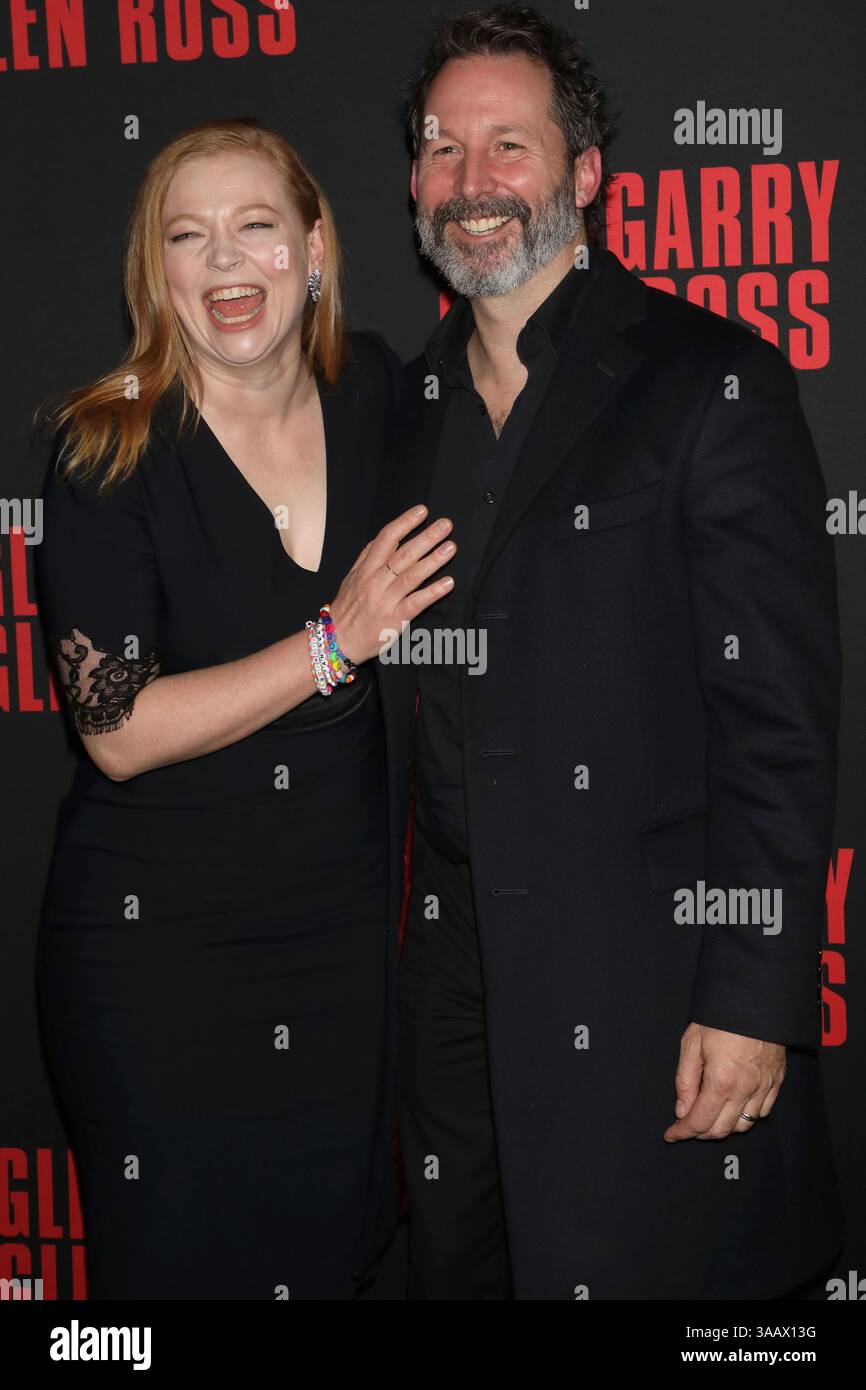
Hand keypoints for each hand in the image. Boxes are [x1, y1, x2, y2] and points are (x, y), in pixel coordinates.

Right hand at [328, 505, 455, 664]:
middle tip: (446, 524)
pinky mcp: (394, 620)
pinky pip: (416, 603)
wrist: (336, 641)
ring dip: (433, 560)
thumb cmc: (346, 609)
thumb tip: (386, 537)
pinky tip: (448, 583)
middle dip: (426, 537)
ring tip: (451, 547)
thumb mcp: (351, 578)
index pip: (386, 539)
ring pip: (411, 576)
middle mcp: (375, 582)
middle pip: (403, 554)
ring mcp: (385, 601)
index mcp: (365, 569)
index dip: (405, 523)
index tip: (422, 511)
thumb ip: (367, 557)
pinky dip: (433, 592)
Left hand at [663, 1023, 785, 1141]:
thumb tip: (682, 1110)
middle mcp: (745, 1089)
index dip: (683, 1132)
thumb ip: (685, 1081)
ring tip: (710, 1115)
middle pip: (721, 1130)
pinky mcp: (776, 1082)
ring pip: (743, 1126)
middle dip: (700, 1133)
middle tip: (687, 1125)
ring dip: (724, 1127)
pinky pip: (763, 1112)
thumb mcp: (692, 1044)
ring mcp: (764, 1087)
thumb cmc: (722, 1018)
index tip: (672, 1134)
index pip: (700, 1121)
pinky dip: (746, 1117)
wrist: (754, 1001)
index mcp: (721, 1080)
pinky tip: (734, 1107)